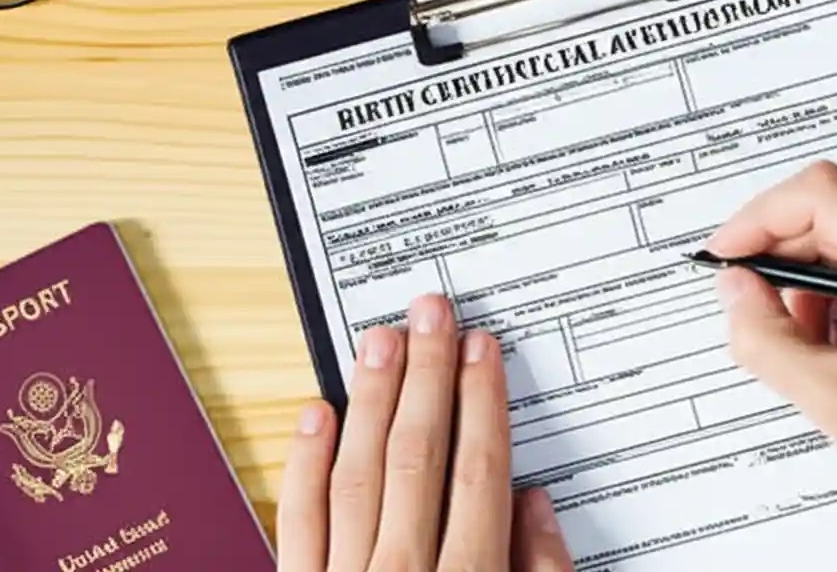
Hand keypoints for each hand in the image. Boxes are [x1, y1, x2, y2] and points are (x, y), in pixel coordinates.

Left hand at [276, 293, 574, 570]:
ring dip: (371, 400)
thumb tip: (536, 508)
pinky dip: (306, 463)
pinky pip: (300, 519)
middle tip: (431, 316)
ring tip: (381, 341)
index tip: (480, 351)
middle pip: (418, 456)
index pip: (477, 472)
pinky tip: (317, 413)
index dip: (481, 402)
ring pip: (358, 474)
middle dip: (428, 377)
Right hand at [707, 161, 836, 570]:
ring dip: (810, 287)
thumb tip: (733, 289)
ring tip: (813, 348)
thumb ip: (767, 338)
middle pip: (828, 214)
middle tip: (757, 317)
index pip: (819, 195)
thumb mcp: (836, 399)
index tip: (725, 258)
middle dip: (782, 265)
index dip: (757, 222)